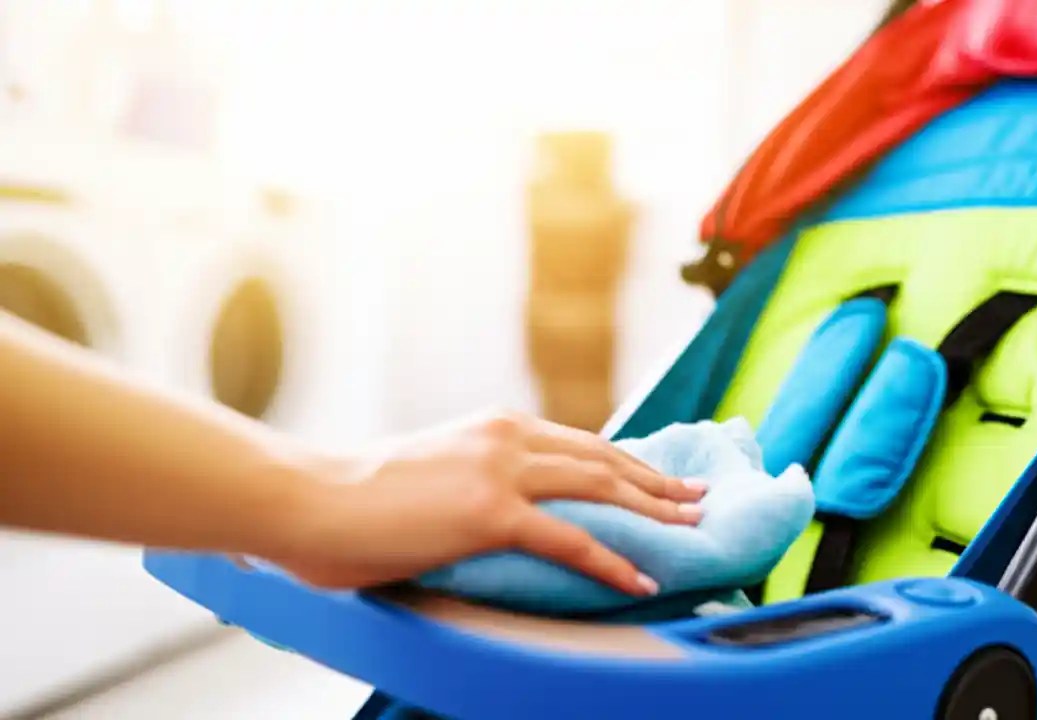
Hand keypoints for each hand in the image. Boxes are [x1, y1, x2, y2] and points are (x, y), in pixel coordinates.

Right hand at [270, 410, 706, 595]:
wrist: (310, 498)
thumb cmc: (360, 496)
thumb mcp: (435, 472)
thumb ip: (481, 480)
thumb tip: (512, 509)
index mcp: (497, 425)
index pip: (582, 442)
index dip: (629, 462)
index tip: (662, 478)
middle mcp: (508, 436)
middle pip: (604, 458)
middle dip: (657, 480)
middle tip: (698, 499)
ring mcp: (501, 470)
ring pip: (600, 486)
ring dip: (653, 509)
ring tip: (691, 529)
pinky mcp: (489, 511)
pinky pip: (569, 539)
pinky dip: (612, 560)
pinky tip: (642, 578)